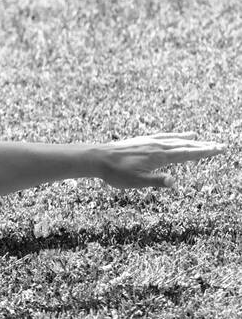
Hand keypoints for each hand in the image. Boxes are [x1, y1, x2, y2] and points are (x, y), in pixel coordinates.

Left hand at [96, 133, 225, 188]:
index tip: (220, 149)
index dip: (205, 152)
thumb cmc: (116, 173)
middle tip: (220, 146)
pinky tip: (177, 136)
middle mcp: (157, 146)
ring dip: (190, 140)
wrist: (98, 158)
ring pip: (175, 140)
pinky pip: (163, 137)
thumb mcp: (137, 181)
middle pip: (185, 145)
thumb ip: (157, 181)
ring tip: (201, 139)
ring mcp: (149, 141)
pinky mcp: (141, 140)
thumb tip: (175, 182)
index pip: (188, 153)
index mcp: (159, 156)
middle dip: (203, 146)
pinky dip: (174, 136)